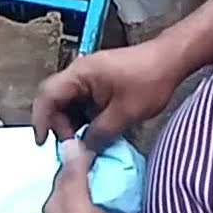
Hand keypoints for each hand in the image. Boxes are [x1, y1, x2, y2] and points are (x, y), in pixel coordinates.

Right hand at [32, 39, 183, 151]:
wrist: (172, 59)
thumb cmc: (149, 81)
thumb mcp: (124, 114)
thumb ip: (99, 135)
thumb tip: (82, 153)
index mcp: (79, 74)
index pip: (47, 96)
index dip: (41, 121)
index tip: (43, 143)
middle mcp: (79, 72)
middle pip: (54, 100)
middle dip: (58, 125)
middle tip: (72, 146)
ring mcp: (89, 76)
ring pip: (67, 102)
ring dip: (71, 123)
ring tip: (83, 142)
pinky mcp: (99, 81)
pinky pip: (81, 101)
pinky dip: (83, 117)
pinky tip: (94, 132)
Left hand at [45, 139, 124, 212]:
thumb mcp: (83, 209)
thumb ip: (74, 178)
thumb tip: (68, 143)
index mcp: (54, 205)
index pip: (64, 170)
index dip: (80, 155)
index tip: (101, 143)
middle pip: (72, 186)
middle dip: (89, 171)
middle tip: (113, 159)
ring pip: (81, 202)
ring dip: (96, 190)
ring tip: (117, 180)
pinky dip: (100, 207)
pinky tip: (114, 209)